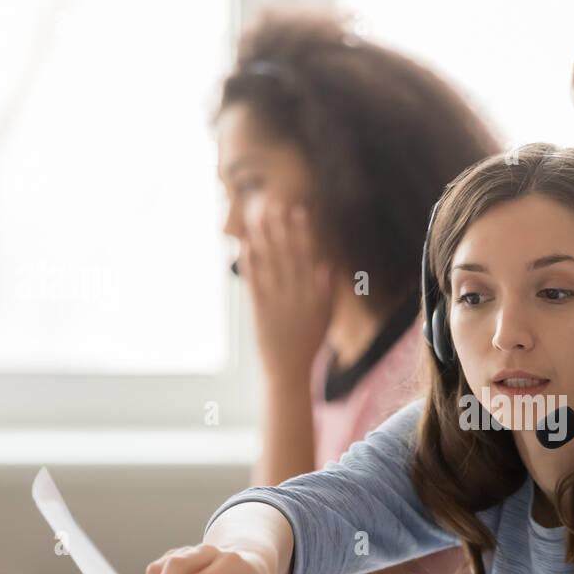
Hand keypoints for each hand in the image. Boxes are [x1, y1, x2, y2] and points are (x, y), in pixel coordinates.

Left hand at [239, 200, 334, 376]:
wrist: (289, 370)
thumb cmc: (309, 344)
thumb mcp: (325, 318)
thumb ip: (326, 291)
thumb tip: (327, 264)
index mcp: (313, 294)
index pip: (308, 257)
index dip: (303, 232)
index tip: (299, 212)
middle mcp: (295, 294)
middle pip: (287, 254)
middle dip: (281, 228)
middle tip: (275, 204)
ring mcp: (276, 301)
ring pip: (270, 263)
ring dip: (264, 238)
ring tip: (259, 217)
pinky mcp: (259, 309)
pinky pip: (254, 281)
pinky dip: (250, 262)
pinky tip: (246, 245)